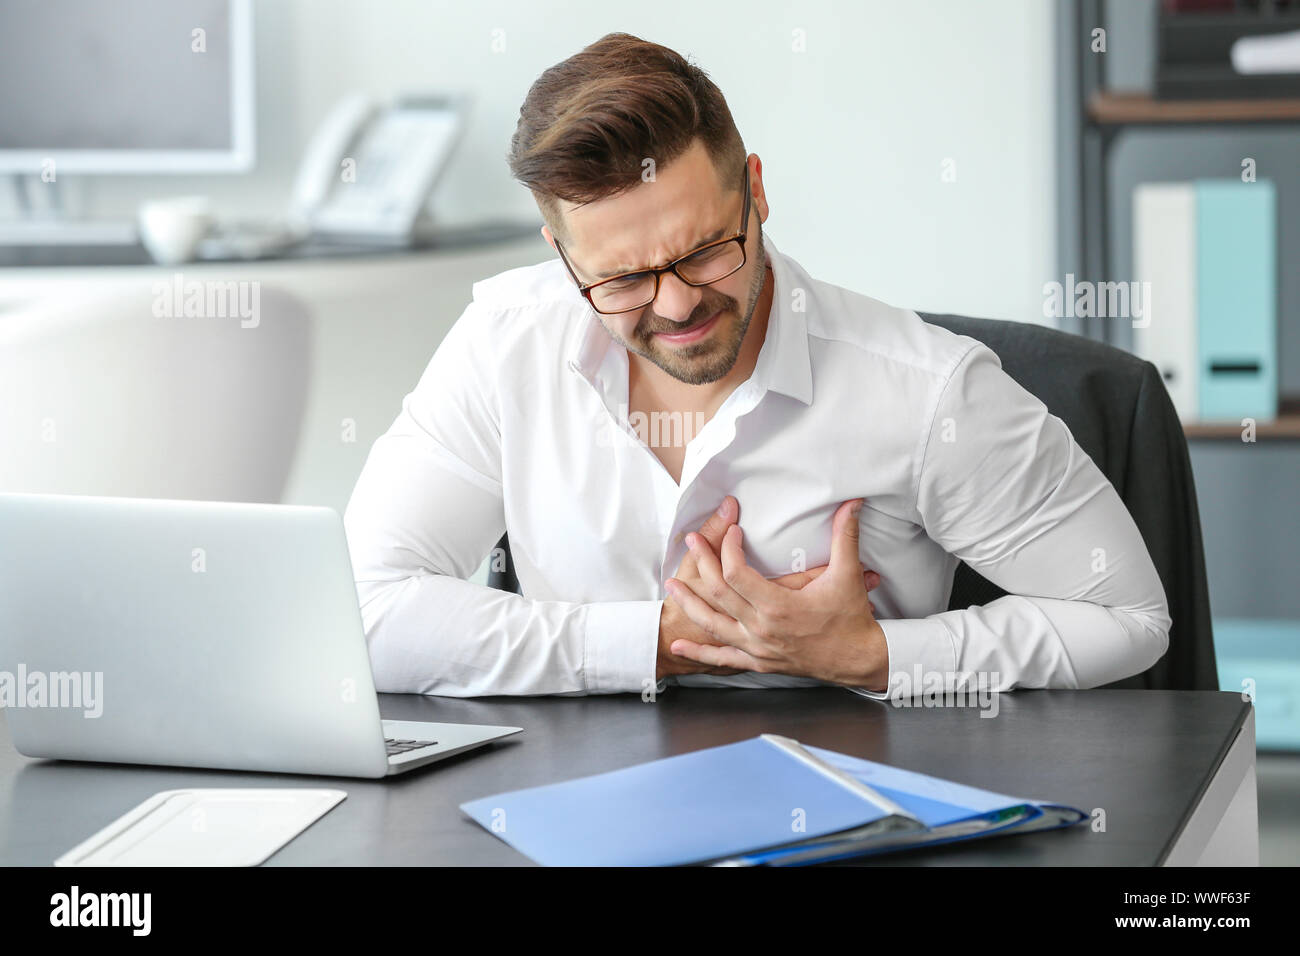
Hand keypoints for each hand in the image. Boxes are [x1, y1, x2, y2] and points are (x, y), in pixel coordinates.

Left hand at [664, 498, 888, 690]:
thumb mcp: (847, 575)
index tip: (732, 531)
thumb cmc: (851, 619)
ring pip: (712, 624)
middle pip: (719, 593)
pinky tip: (678, 646)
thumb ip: (846, 536)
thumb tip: (852, 504)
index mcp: (778, 606)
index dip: (728, 548)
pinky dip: (699, 652)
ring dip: (689, 603)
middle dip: (701, 564)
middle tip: (691, 541)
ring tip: (672, 586)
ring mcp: (757, 648)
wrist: (858, 660)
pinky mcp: (758, 661)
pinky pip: (722, 658)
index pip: (736, 573)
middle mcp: (761, 628)